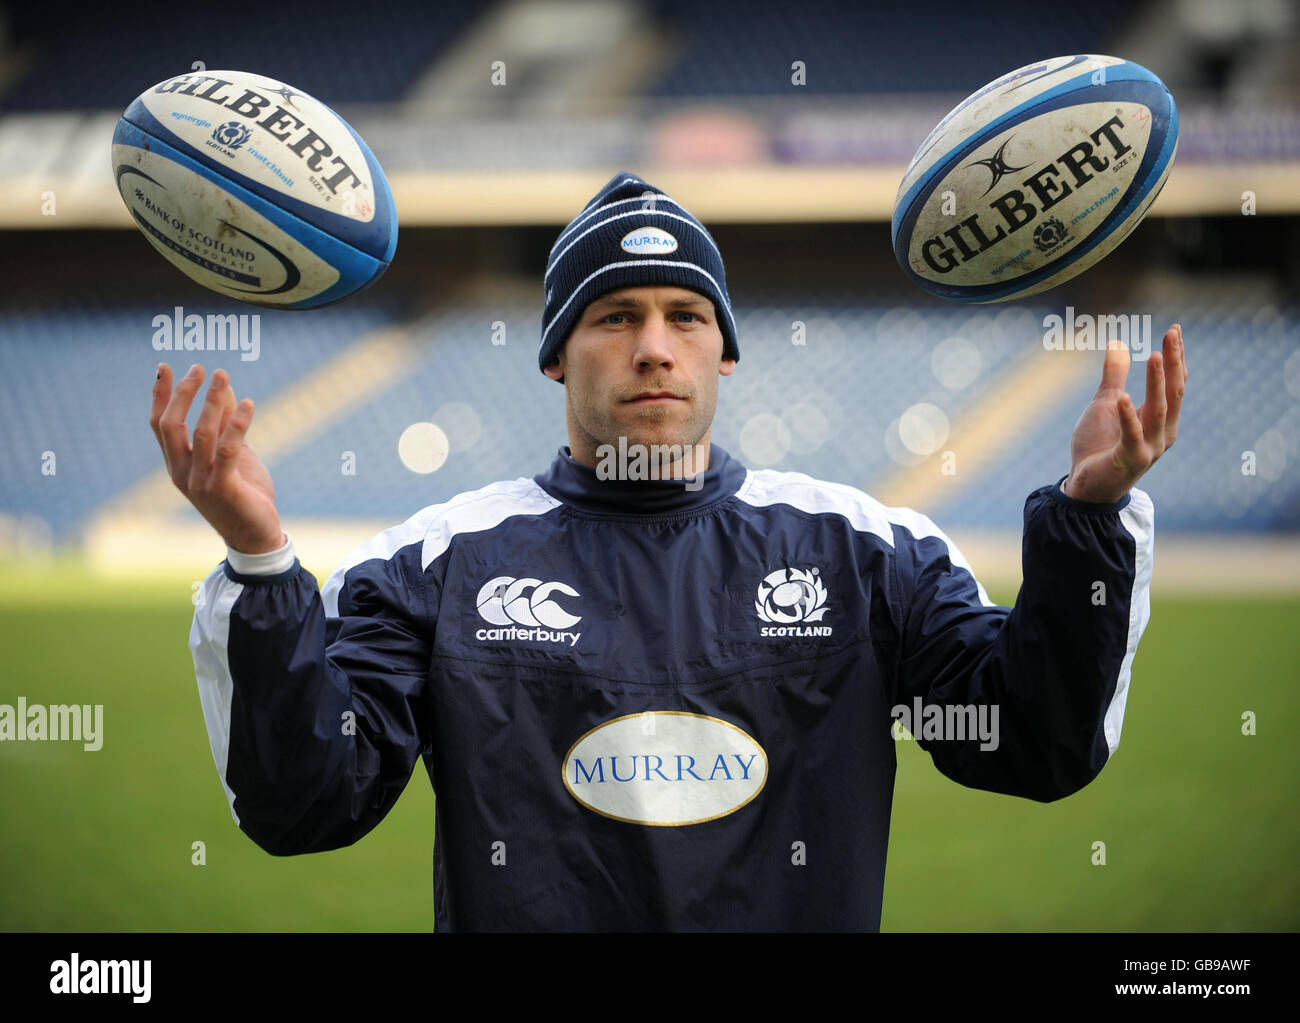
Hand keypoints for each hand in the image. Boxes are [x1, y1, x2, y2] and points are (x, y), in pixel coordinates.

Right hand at [150, 363, 284, 553]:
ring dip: (212, 402)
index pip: (160, 425)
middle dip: (183, 393)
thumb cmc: (244, 496)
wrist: (256, 537)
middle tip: (199, 368)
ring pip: (200, 433)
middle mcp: (182, 473)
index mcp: (178, 465)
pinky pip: (227, 450)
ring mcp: (200, 482)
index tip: (164, 366)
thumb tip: (225, 391)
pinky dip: (237, 424)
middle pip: (171, 426)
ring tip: (223, 376)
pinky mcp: (223, 489)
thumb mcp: (234, 456)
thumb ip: (225, 427)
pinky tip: (248, 404)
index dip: (161, 396)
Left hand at [1061, 324, 1186, 503]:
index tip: (1174, 330)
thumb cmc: (1099, 446)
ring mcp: (1149, 447)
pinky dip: (1128, 417)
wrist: (1086, 486)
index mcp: (1160, 419)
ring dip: (1157, 383)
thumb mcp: (1106, 403)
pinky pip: (1132, 435)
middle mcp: (1162, 432)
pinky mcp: (1130, 459)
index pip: (1174, 383)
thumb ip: (1114, 376)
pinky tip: (1122, 397)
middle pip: (1172, 392)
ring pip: (1158, 410)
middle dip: (1173, 363)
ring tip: (1156, 356)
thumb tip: (1118, 343)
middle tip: (1172, 334)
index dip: (1175, 358)